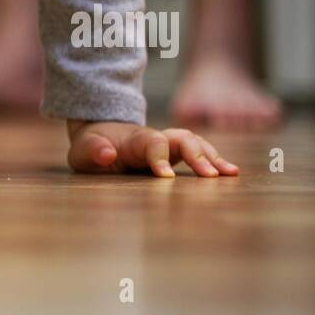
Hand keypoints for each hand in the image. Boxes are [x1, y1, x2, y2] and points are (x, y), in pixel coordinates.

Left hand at [67, 121, 239, 177]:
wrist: (102, 136)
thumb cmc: (93, 146)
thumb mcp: (83, 150)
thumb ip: (93, 151)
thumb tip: (107, 154)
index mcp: (135, 139)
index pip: (153, 143)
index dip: (160, 158)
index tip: (165, 177)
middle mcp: (158, 138)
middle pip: (183, 139)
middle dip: (197, 156)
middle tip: (209, 176)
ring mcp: (170, 145)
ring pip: (196, 144)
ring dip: (213, 158)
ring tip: (230, 174)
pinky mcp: (177, 155)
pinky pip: (200, 155)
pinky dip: (215, 162)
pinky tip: (230, 174)